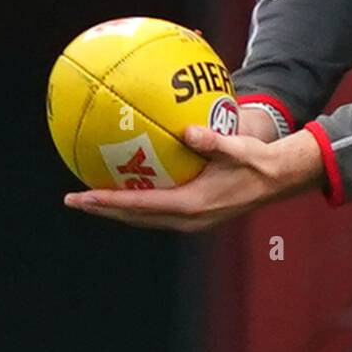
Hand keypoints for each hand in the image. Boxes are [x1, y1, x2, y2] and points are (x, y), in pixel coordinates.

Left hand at [62, 124, 324, 231]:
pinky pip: (157, 211)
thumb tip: (186, 131)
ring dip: (118, 209)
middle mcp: (187, 219)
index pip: (139, 206)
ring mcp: (191, 220)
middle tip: (74, 199)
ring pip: (144, 218)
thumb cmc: (256, 161)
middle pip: (134, 218)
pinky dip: (138, 204)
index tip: (81, 196)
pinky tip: (130, 188)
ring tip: (93, 197)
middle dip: (103, 209)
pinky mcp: (195, 215)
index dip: (107, 202)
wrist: (277, 179)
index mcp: (191, 205)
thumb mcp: (236, 148)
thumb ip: (211, 141)